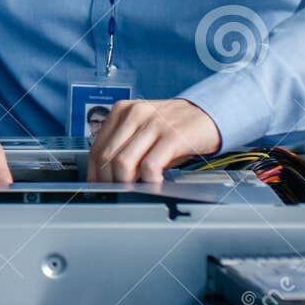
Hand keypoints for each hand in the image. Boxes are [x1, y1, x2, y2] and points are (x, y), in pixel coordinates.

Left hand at [85, 98, 221, 184]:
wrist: (209, 113)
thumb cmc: (174, 127)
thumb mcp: (145, 131)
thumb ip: (126, 147)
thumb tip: (109, 178)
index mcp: (122, 111)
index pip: (96, 147)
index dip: (94, 173)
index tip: (97, 187)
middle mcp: (134, 114)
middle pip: (106, 157)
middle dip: (109, 182)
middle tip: (117, 194)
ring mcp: (153, 124)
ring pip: (123, 163)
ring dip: (126, 184)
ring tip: (134, 191)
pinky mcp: (171, 137)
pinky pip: (150, 166)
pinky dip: (148, 181)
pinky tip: (154, 185)